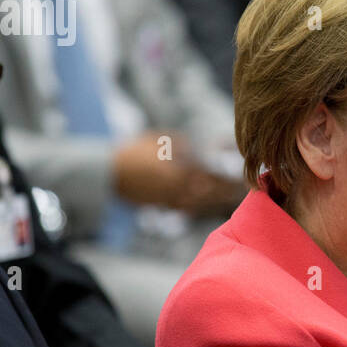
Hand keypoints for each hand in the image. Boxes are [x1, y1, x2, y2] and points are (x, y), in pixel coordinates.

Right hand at [112, 131, 244, 215]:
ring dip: (213, 200)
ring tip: (226, 197)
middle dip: (222, 190)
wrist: (109, 172)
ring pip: (197, 201)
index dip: (223, 176)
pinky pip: (183, 207)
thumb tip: (197, 149)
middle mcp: (177, 185)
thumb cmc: (134, 151)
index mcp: (178, 168)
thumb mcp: (158, 140)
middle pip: (207, 190)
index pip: (208, 174)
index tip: (236, 177)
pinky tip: (204, 203)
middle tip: (237, 190)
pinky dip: (196, 205)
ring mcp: (169, 197)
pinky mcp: (160, 204)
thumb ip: (180, 144)